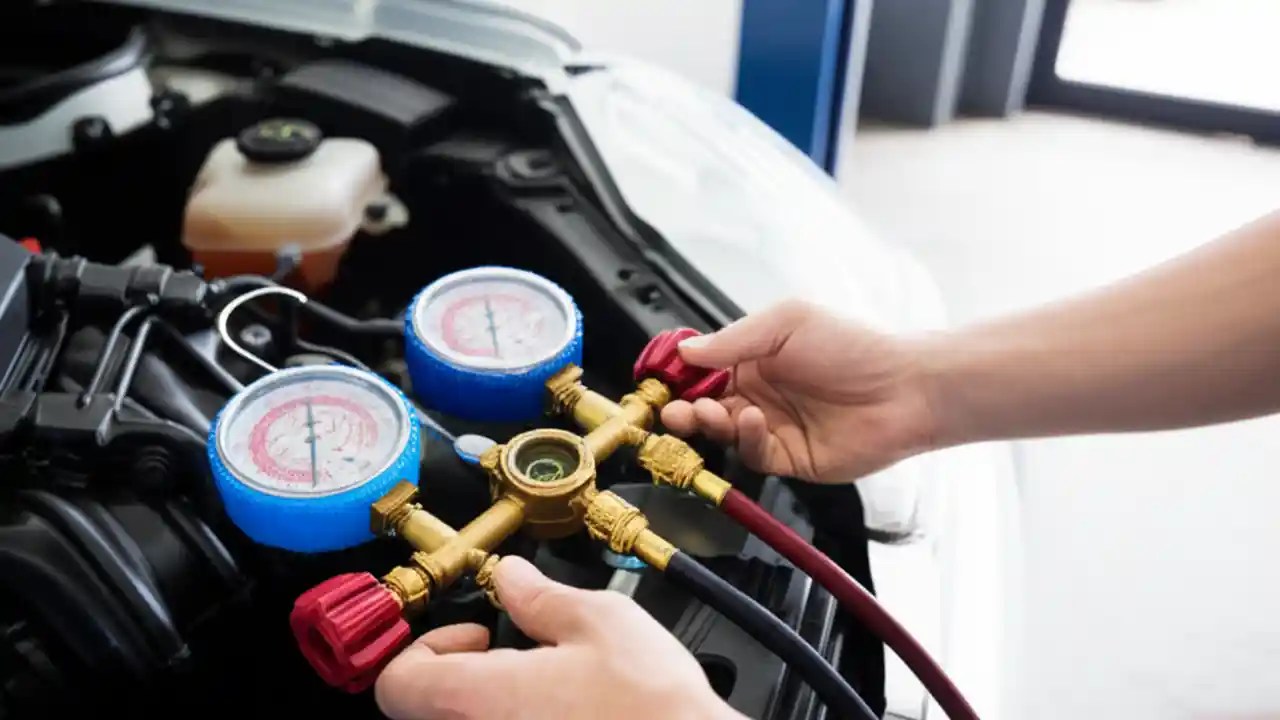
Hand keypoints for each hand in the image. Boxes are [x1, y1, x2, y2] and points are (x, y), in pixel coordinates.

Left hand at [375, 557, 741, 719]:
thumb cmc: (654, 709)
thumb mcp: (601, 621)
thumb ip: (541, 596)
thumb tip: (511, 578)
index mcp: (480, 700)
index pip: (398, 682)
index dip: (425, 648)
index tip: (472, 634)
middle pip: (432, 708)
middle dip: (466, 674)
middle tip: (516, 656)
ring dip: (496, 703)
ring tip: (551, 689)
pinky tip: (571, 715)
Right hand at [661, 300, 937, 482]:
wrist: (904, 390)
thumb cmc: (853, 346)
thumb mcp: (788, 322)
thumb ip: (734, 338)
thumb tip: (685, 351)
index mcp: (756, 357)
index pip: (703, 368)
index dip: (679, 375)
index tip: (659, 379)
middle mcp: (759, 393)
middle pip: (704, 405)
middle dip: (682, 407)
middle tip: (669, 409)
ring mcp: (772, 427)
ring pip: (723, 432)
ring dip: (708, 423)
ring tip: (707, 411)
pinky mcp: (788, 458)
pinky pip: (753, 454)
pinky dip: (746, 438)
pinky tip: (753, 420)